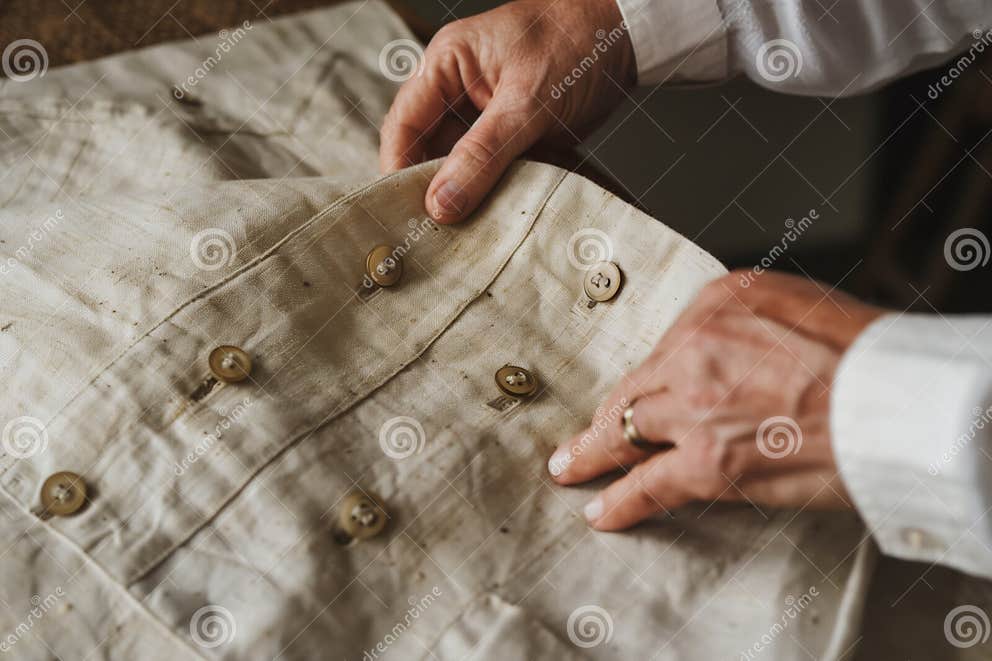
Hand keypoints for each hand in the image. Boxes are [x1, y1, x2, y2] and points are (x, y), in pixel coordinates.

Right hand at [379, 0, 634, 222]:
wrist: (627, 36)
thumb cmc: (576, 43)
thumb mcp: (527, 103)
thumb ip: (483, 155)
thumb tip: (441, 204)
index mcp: (444, 66)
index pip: (403, 126)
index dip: (398, 172)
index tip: (403, 216)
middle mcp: (457, 91)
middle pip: (427, 152)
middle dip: (431, 192)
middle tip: (434, 238)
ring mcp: (484, 115)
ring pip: (460, 167)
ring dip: (466, 198)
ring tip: (464, 238)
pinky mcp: (511, 136)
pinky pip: (492, 172)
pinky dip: (495, 195)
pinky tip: (496, 221)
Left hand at [548, 270, 884, 529]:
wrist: (894, 398)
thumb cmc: (864, 352)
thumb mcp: (797, 302)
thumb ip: (744, 322)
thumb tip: (721, 350)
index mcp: (715, 305)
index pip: (663, 349)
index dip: (648, 381)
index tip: (636, 395)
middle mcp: (693, 349)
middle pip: (633, 389)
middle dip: (604, 416)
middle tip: (580, 435)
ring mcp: (693, 406)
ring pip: (625, 431)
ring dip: (594, 453)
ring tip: (572, 466)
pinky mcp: (705, 460)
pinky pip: (646, 484)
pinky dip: (619, 502)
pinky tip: (600, 512)